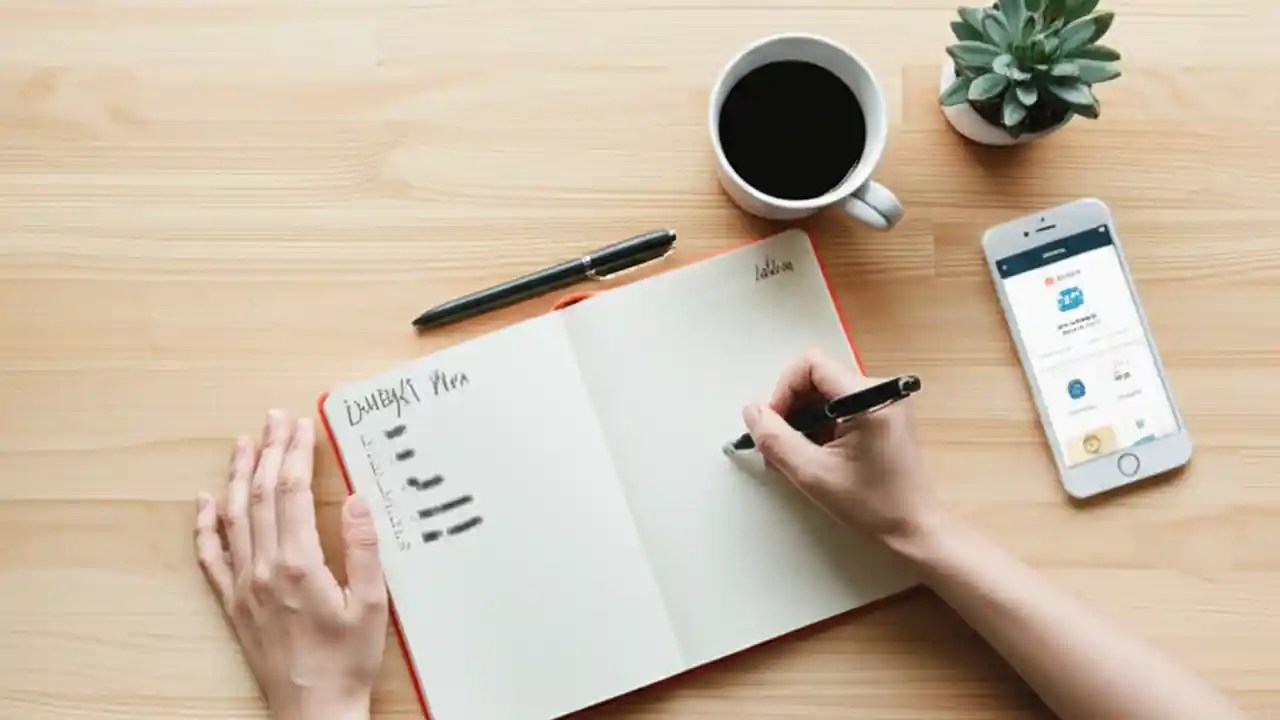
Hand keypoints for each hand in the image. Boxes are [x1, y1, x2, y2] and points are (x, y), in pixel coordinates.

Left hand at [193, 410, 387, 719]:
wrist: (314, 710)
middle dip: (268, 453)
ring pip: (234, 518)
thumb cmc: (347, 662)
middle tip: (274, 419)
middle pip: (262, 496)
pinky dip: (205, 526)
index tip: (300, 425)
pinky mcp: (234, 604)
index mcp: (298, 566)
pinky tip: (206, 503)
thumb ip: (363, 549)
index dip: (295, 454)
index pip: (292, 494)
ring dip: (238, 477)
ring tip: (243, 444)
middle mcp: (262, 570)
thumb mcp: (372, 605)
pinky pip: (211, 557)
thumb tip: (357, 501)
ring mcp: (243, 586)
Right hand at [742, 351, 944, 553]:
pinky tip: (816, 454)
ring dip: (804, 420)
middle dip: (791, 408)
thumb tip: (752, 412)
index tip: (773, 422)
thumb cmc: (875, 506)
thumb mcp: (813, 474)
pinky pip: (840, 406)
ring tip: (796, 455)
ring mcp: (885, 402)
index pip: (811, 365)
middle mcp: (882, 391)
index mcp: (870, 399)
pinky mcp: (883, 415)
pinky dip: (821, 426)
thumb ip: (775, 440)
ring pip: (826, 393)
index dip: (784, 389)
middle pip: (817, 377)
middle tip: (779, 444)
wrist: (915, 528)